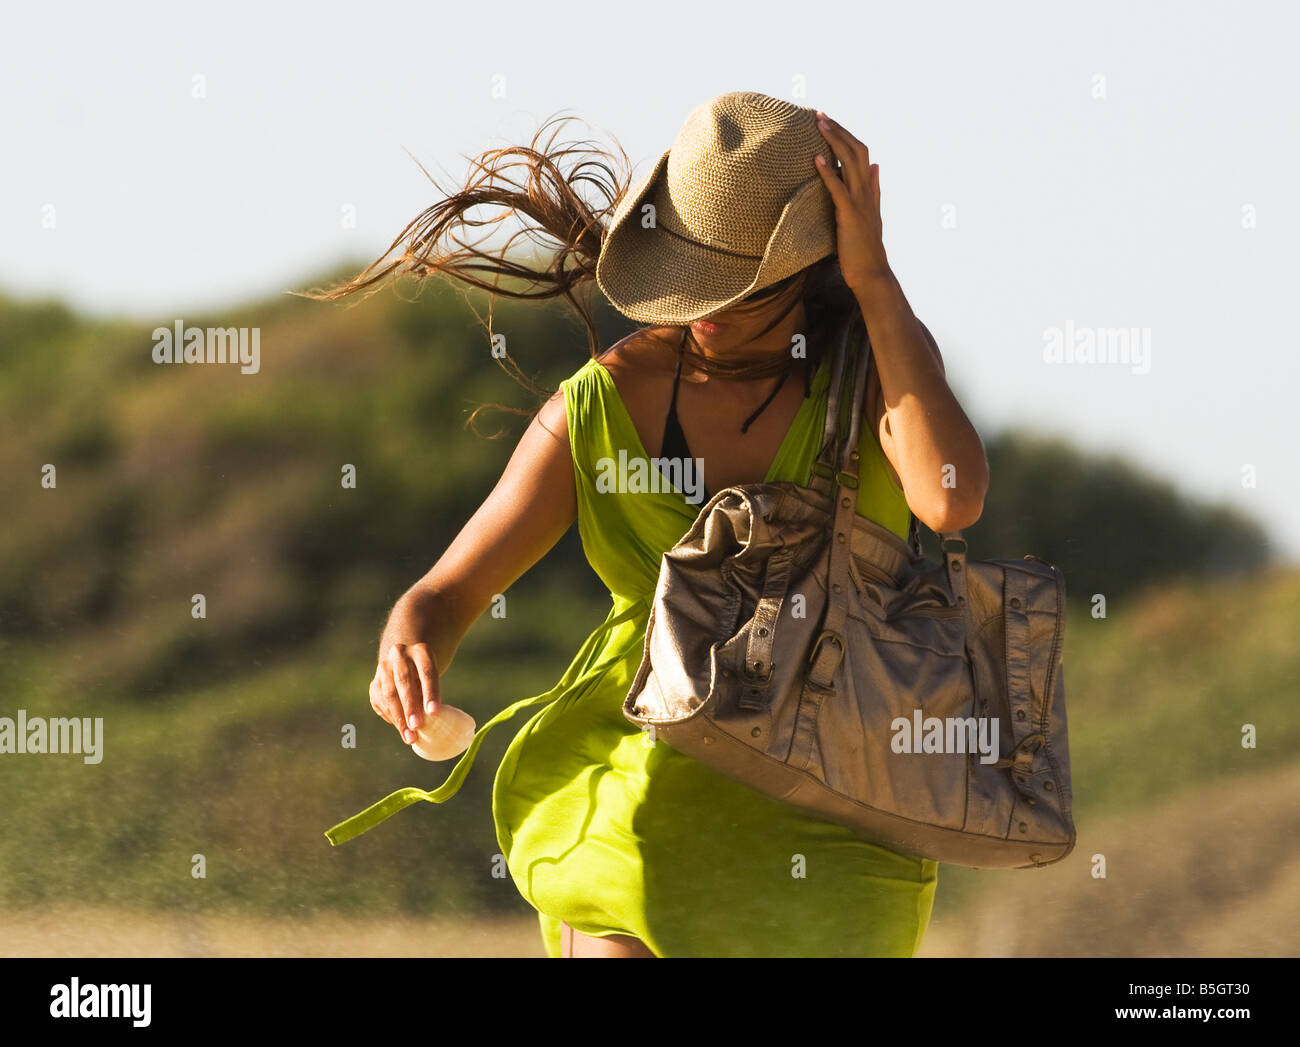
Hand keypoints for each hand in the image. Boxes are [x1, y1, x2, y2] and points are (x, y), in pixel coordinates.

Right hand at [370, 642, 440, 743]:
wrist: (406, 664)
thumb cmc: (427, 678)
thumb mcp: (433, 679)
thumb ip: (431, 695)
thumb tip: (432, 720)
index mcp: (421, 651)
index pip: (427, 672)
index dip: (430, 693)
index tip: (434, 713)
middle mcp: (399, 654)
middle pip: (404, 681)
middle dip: (410, 706)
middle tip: (417, 727)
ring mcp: (384, 667)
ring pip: (389, 693)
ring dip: (399, 717)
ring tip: (409, 736)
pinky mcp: (374, 683)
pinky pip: (380, 702)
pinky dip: (390, 716)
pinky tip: (401, 727)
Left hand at [812, 112, 892, 293]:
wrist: (872, 273)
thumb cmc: (865, 249)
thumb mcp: (871, 215)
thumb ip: (874, 190)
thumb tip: (876, 167)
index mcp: (870, 191)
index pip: (862, 154)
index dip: (847, 136)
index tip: (831, 122)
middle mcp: (867, 192)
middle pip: (857, 151)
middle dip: (839, 130)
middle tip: (820, 115)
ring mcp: (860, 203)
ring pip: (850, 162)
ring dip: (834, 141)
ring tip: (819, 124)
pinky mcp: (850, 216)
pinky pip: (838, 189)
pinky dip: (828, 172)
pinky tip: (817, 159)